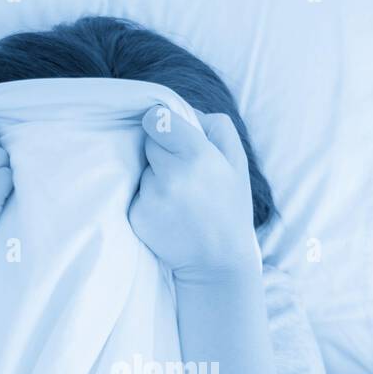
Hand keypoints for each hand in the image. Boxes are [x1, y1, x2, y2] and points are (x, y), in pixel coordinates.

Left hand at [129, 106, 259, 284]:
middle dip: (161, 152)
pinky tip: (168, 214)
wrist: (217, 262)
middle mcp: (172, 174)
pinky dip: (147, 200)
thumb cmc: (228, 207)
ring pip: (142, 170)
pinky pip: (135, 194)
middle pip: (148, 143)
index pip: (156, 119)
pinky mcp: (137, 216)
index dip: (161, 125)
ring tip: (179, 199)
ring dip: (155, 178)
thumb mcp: (237, 162)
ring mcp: (152, 196)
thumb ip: (216, 126)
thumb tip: (184, 111)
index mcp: (197, 154)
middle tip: (183, 175)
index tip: (168, 135)